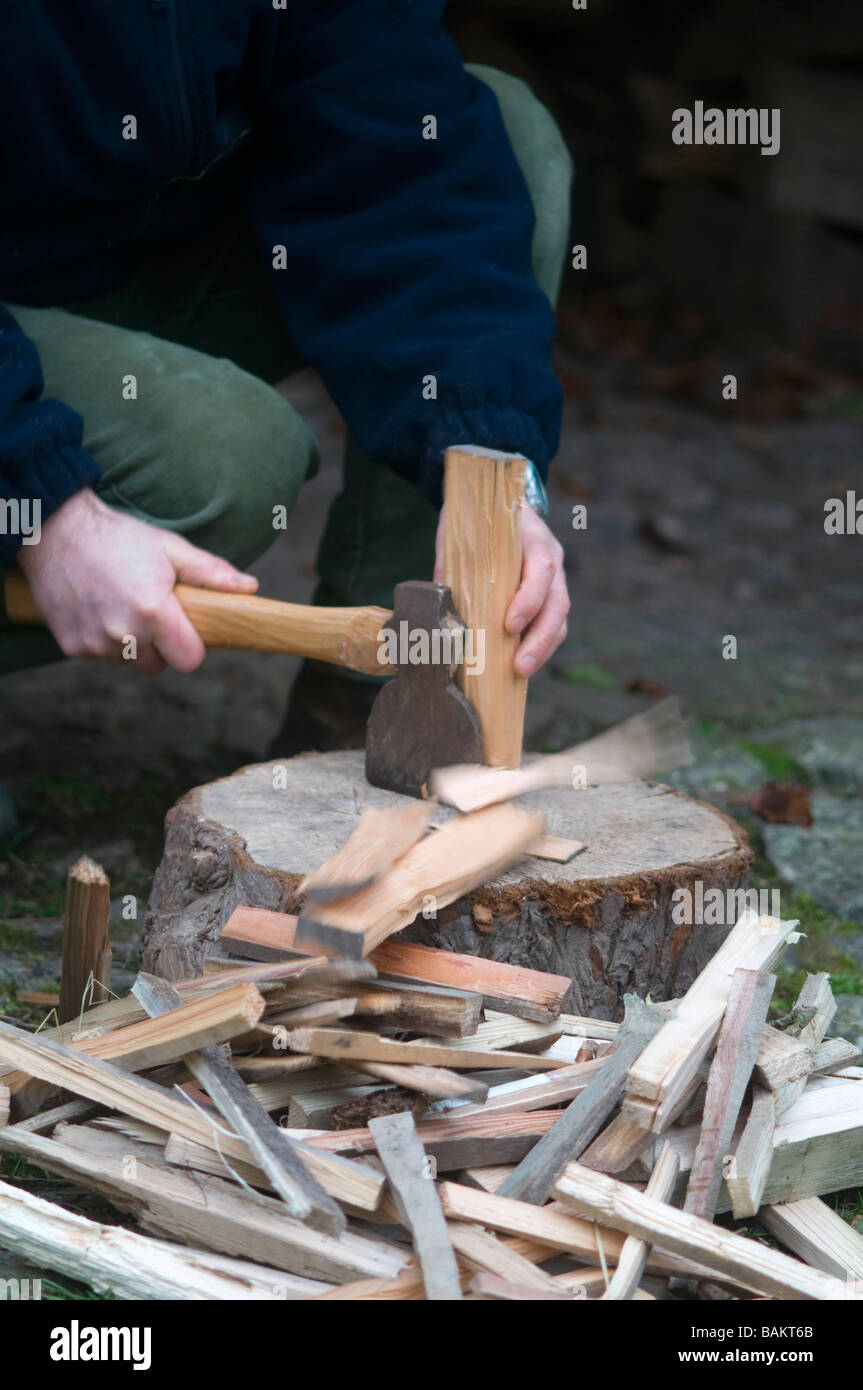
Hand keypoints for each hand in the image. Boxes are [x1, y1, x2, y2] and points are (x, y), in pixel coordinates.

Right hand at [18, 488, 257, 673]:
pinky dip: (102, 640)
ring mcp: (94, 644)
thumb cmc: (118, 537)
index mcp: (154, 613)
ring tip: (120, 603)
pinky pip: (100, 655)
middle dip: (159, 645)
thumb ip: (210, 573)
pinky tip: (98, 607)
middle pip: (157, 665)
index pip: (188, 660)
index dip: (190, 645)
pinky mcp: (72, 647)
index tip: (183, 626)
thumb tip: (250, 587)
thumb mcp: (170, 548)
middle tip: (149, 609)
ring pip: (128, 662)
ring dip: (130, 643)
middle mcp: (123, 634)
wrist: (54, 530)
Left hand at [434, 500, 568, 676]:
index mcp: (533, 540)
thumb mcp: (461, 533)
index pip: (541, 569)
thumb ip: (451, 564)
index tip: (509, 625)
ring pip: (558, 620)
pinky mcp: (547, 599)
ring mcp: (554, 582)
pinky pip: (550, 627)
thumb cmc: (476, 521)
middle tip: (520, 667)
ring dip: (542, 650)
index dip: (529, 599)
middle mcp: (551, 560)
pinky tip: (518, 668)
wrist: (493, 506)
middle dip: (540, 639)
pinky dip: (538, 648)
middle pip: (557, 603)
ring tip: (520, 673)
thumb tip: (436, 603)